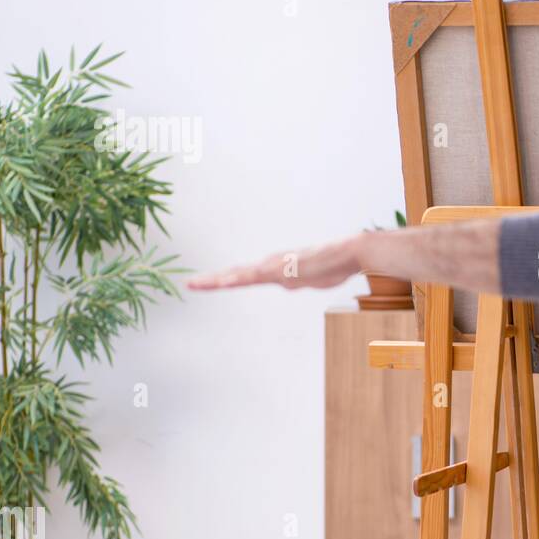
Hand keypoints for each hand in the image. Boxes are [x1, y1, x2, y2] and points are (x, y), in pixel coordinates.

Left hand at [186, 233, 363, 291]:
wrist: (349, 253)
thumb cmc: (334, 265)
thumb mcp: (310, 279)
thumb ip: (296, 280)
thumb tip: (288, 282)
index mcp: (275, 268)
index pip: (244, 275)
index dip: (223, 279)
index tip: (205, 283)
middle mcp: (271, 265)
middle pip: (235, 273)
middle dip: (211, 279)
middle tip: (189, 283)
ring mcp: (276, 267)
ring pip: (240, 274)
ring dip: (217, 279)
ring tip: (196, 284)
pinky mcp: (284, 269)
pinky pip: (256, 276)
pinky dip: (238, 279)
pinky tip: (224, 282)